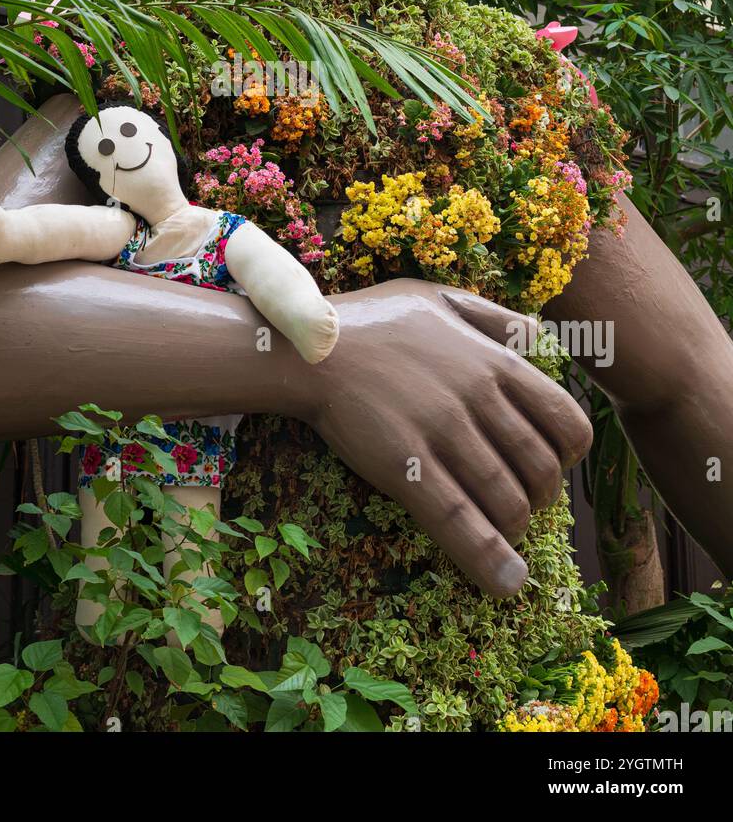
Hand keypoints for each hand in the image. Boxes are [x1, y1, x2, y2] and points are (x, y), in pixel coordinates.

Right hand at [301, 279, 591, 597]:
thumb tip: (537, 335)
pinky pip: (459, 521)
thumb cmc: (372, 321)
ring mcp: (442, 433)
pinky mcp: (405, 467)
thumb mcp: (438, 296)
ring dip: (514, 529)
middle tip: (519, 500)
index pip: (568, 422)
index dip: (570, 455)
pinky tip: (505, 582)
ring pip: (507, 502)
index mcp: (494, 361)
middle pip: (543, 470)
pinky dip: (489, 559)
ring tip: (503, 535)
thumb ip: (493, 318)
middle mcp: (478, 398)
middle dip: (541, 497)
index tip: (551, 463)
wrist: (308, 348)